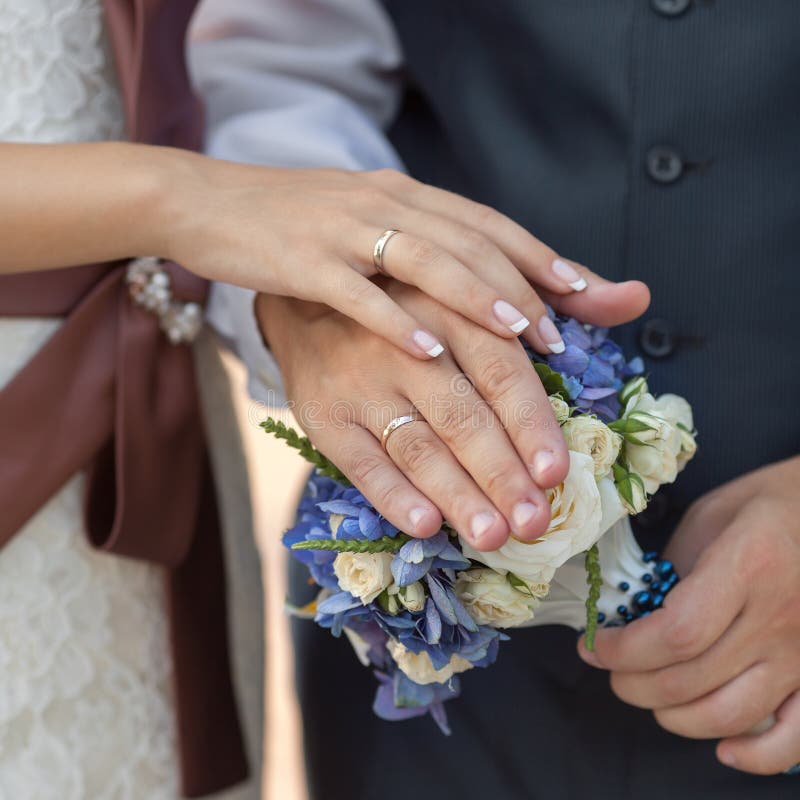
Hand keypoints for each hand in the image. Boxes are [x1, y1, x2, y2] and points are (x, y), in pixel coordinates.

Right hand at [165, 154, 647, 358]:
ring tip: (520, 334)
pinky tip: (428, 352)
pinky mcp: (300, 260)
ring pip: (424, 259)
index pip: (486, 223)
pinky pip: (356, 293)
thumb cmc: (291, 227)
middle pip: (469, 242)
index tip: (582, 291)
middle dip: (523, 287)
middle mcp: (382, 203)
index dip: (538, 256)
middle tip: (563, 337)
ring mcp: (342, 229)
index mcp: (402, 196)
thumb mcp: (360, 226)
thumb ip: (412, 250)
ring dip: (477, 296)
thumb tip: (462, 291)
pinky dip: (396, 321)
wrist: (206, 201)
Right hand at [258, 277, 647, 550]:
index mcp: (450, 309)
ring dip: (456, 494)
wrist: (311, 307)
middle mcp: (404, 344)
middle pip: (461, 416)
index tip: (557, 473)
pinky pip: (360, 462)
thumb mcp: (478, 292)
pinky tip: (424, 525)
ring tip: (491, 535)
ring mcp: (359, 382)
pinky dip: (391, 496)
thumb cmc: (413, 308)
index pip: (499, 369)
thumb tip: (638, 297)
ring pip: (416, 444)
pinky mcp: (323, 415)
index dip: (529, 423)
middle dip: (501, 474)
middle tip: (533, 523)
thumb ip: (558, 301)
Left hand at [578, 457, 799, 774]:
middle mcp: (779, 616)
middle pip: (692, 679)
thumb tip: (629, 619)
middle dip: (632, 683)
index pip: (677, 634)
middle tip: (610, 668)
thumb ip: (672, 572)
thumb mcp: (706, 521)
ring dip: (673, 716)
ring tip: (646, 693)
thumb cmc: (761, 508)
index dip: (625, 651)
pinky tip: (722, 747)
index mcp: (748, 566)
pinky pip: (793, 737)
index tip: (595, 645)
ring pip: (730, 714)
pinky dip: (756, 756)